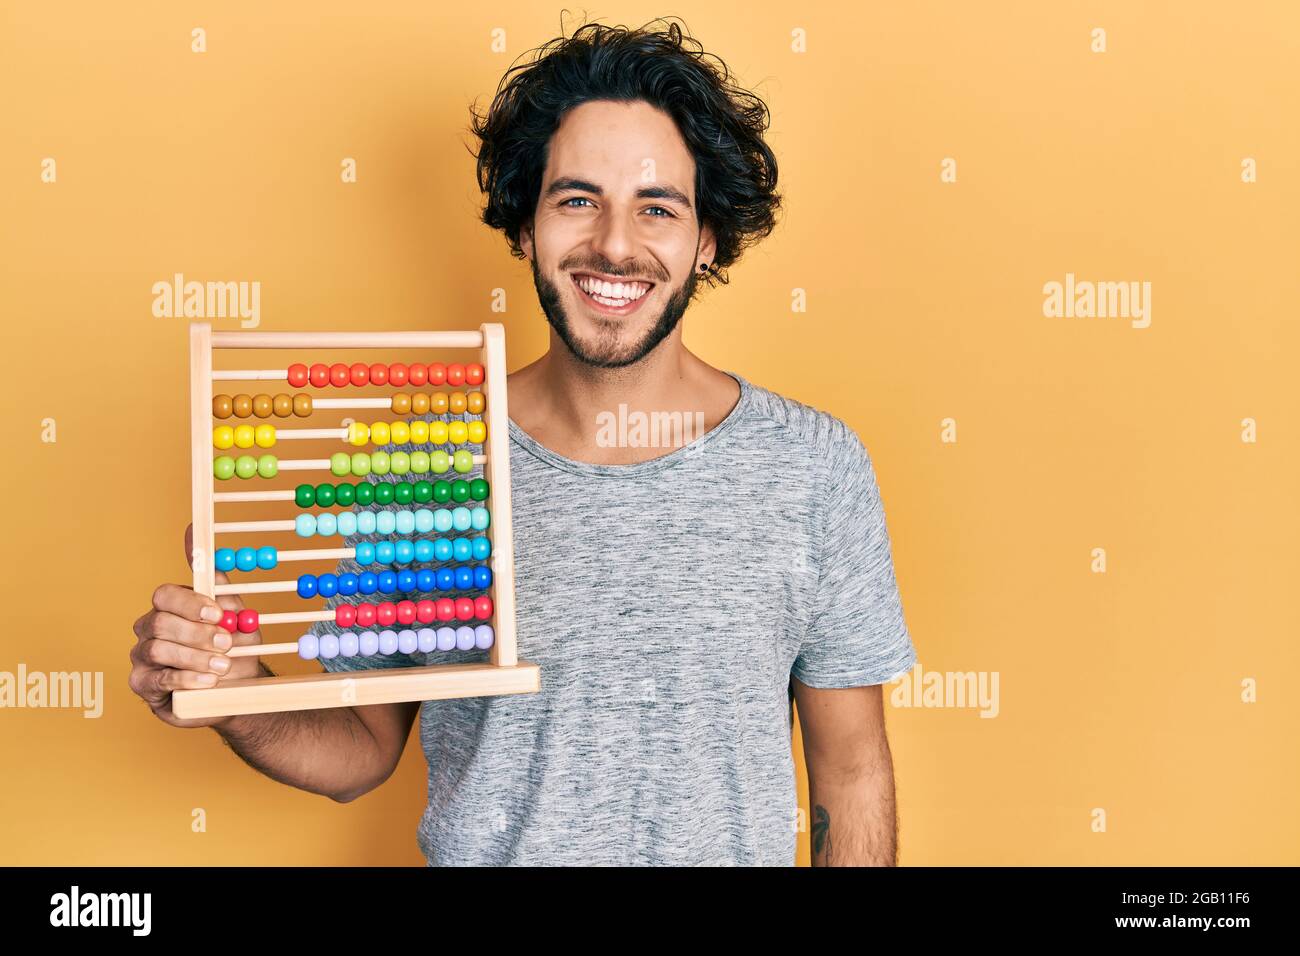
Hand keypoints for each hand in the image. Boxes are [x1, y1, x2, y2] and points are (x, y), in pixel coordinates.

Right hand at [128, 524, 262, 726]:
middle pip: (160, 621)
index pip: (165, 595)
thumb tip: (207, 554)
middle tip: (225, 643)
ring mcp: (143, 656)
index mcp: (171, 607)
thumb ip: (224, 592)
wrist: (236, 691)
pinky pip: (158, 678)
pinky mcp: (143, 684)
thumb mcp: (238, 619)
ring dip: (195, 657)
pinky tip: (207, 682)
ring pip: (157, 648)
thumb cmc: (233, 650)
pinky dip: (186, 678)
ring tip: (222, 666)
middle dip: (196, 633)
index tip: (218, 614)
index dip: (190, 603)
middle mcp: (151, 628)